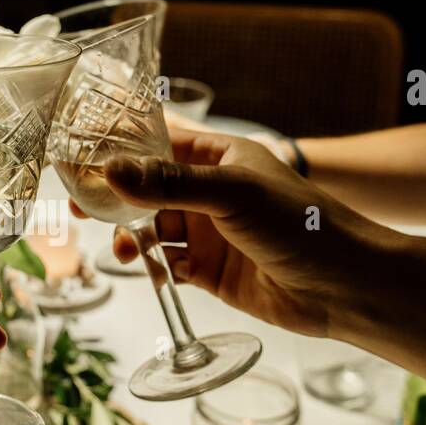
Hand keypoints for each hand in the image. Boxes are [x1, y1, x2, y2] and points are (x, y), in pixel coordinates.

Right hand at [97, 126, 394, 336]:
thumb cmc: (301, 223)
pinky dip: (154, 268)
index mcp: (220, 155)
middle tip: (81, 207)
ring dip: (132, 237)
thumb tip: (110, 171)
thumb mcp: (231, 193)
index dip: (119, 146)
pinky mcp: (211, 272)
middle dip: (115, 198)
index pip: (159, 139)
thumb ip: (168, 184)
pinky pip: (169, 266)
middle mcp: (211, 191)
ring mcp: (211, 233)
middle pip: (147, 188)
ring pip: (153, 229)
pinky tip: (150, 269)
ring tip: (124, 249)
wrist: (345, 286)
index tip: (80, 153)